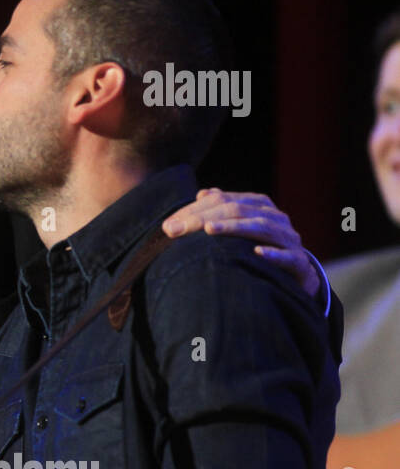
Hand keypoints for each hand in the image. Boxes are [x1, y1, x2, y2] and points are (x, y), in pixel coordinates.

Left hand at [162, 188, 318, 298]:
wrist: (299, 274)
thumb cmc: (262, 247)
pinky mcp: (300, 262)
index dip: (195, 210)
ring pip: (261, 228)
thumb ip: (223, 210)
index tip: (168, 225)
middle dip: (204, 219)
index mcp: (259, 206)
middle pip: (238, 210)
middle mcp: (275, 218)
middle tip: (176, 230)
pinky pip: (288, 256)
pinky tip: (257, 253)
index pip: (223, 200)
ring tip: (209, 230)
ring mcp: (289, 239)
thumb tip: (202, 194)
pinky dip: (273, 254)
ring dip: (234, 228)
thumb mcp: (242, 226)